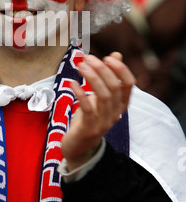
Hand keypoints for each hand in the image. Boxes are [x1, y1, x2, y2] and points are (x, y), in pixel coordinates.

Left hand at [61, 52, 134, 170]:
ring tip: (80, 66)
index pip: (129, 84)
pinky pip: (87, 108)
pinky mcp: (89, 129)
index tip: (107, 57)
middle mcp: (116, 113)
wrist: (79, 146)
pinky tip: (72, 83)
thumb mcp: (99, 96)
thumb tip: (116, 54)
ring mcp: (104, 122)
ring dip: (91, 77)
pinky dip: (80, 93)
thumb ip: (108, 76)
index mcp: (121, 104)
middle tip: (86, 58)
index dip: (120, 69)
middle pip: (114, 87)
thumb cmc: (89, 117)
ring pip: (103, 96)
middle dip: (101, 69)